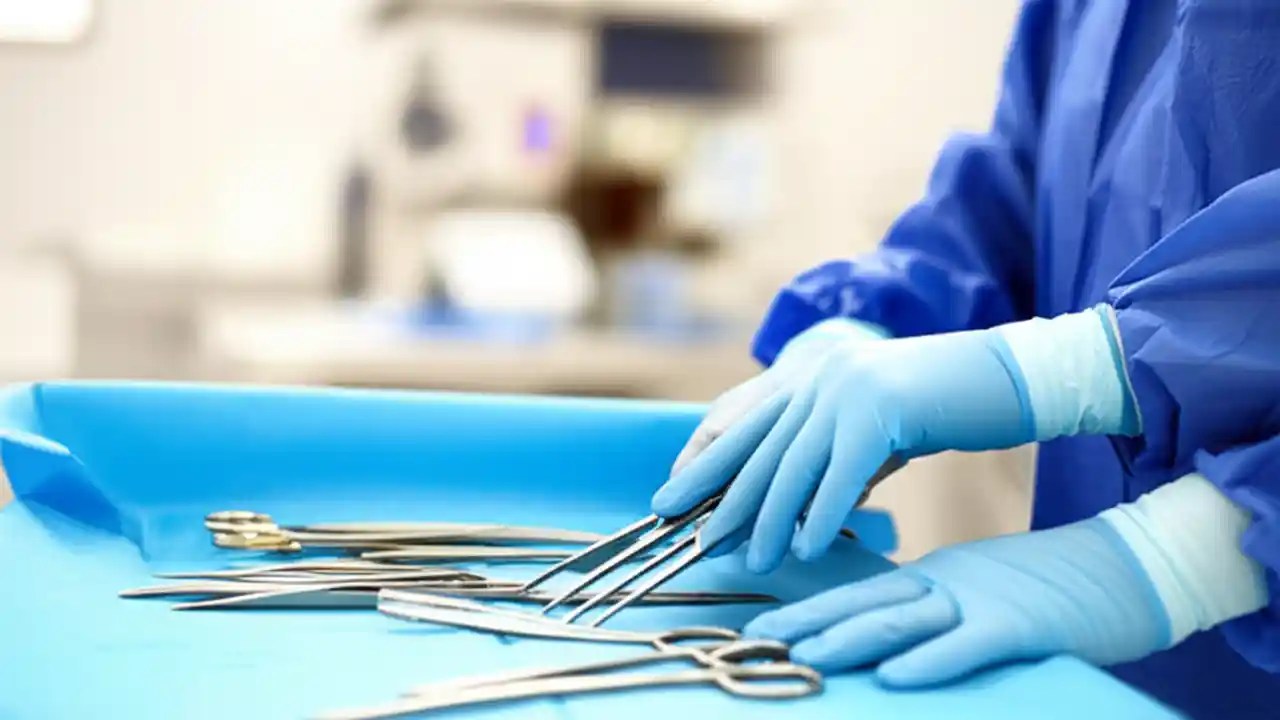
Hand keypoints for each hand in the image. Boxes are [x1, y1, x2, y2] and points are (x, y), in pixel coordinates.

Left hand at [653, 328, 1035, 571]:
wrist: (1013, 374)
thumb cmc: (947, 407)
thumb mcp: (877, 431)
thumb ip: (835, 457)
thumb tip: (798, 511)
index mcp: (816, 378)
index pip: (748, 427)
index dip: (705, 467)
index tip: (669, 503)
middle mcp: (822, 377)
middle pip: (760, 450)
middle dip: (725, 501)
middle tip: (699, 545)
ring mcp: (848, 387)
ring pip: (793, 465)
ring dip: (769, 519)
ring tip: (753, 562)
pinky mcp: (880, 406)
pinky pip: (840, 472)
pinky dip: (820, 514)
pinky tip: (806, 548)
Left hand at [745, 517, 1169, 686]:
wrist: (1126, 571)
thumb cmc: (1047, 592)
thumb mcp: (975, 593)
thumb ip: (930, 610)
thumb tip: (887, 639)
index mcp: (931, 580)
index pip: (856, 596)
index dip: (806, 612)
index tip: (758, 629)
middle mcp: (943, 585)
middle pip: (863, 605)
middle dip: (806, 624)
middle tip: (755, 640)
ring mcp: (979, 601)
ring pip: (902, 621)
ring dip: (848, 639)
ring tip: (803, 655)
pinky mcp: (1019, 624)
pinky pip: (968, 646)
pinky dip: (930, 662)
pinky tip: (895, 677)